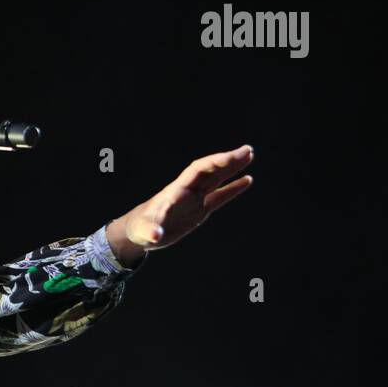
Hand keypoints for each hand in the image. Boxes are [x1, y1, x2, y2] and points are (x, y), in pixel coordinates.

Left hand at [118, 144, 254, 250]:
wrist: (137, 232)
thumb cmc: (139, 229)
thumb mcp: (143, 230)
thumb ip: (150, 231)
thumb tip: (154, 236)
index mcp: (176, 191)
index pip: (199, 170)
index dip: (216, 162)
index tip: (234, 156)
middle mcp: (187, 191)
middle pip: (210, 170)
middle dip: (228, 160)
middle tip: (248, 150)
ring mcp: (194, 200)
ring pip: (216, 179)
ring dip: (232, 168)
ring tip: (249, 155)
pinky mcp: (198, 210)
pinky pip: (219, 197)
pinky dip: (233, 189)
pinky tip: (247, 180)